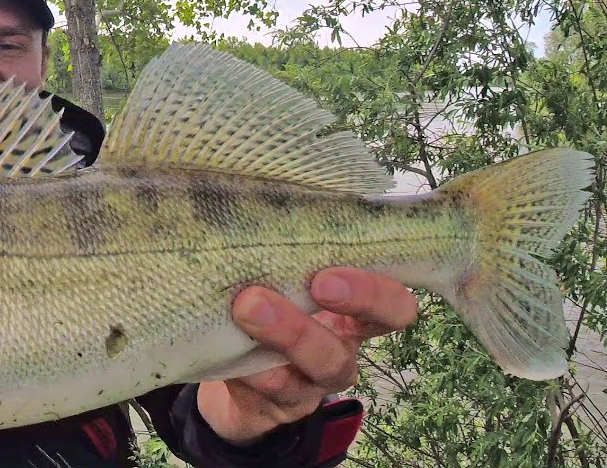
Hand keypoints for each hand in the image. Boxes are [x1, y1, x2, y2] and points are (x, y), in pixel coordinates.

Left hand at [197, 267, 417, 445]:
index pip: (392, 297)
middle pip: (375, 325)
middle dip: (356, 301)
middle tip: (317, 283)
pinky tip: (235, 354)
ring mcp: (315, 381)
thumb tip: (257, 205)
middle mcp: (341, 345)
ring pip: (325, 362)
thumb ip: (277, 250)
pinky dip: (255, 370)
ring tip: (250, 306)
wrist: (220, 377)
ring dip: (291, 333)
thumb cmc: (252, 308)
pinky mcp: (282, 407)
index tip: (333, 271)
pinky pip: (277, 392)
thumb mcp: (269, 277)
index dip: (376, 288)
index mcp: (348, 308)